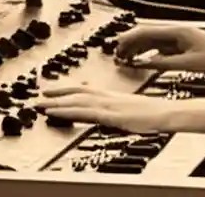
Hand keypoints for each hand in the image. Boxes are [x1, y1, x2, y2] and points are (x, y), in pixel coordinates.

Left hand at [35, 84, 174, 133]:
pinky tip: (55, 113)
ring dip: (56, 102)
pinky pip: (82, 112)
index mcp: (112, 95)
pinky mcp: (109, 115)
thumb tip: (106, 115)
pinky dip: (66, 111)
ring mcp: (107, 105)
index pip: (85, 89)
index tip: (54, 90)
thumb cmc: (152, 113)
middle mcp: (107, 97)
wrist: (165, 113)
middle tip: (40, 95)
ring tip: (40, 104)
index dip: (68, 89)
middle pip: (77, 92)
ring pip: (76, 101)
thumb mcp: (131, 109)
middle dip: (58, 94)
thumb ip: (116, 110)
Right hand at [114, 24, 204, 71]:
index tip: (117, 47)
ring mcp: (179, 38)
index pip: (146, 32)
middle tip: (117, 55)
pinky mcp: (183, 46)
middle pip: (147, 35)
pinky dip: (149, 53)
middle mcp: (176, 32)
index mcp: (177, 32)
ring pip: (152, 41)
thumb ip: (165, 63)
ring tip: (125, 58)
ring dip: (138, 48)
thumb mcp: (189, 63)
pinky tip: (142, 60)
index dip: (129, 39)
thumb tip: (145, 64)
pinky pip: (161, 48)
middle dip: (130, 43)